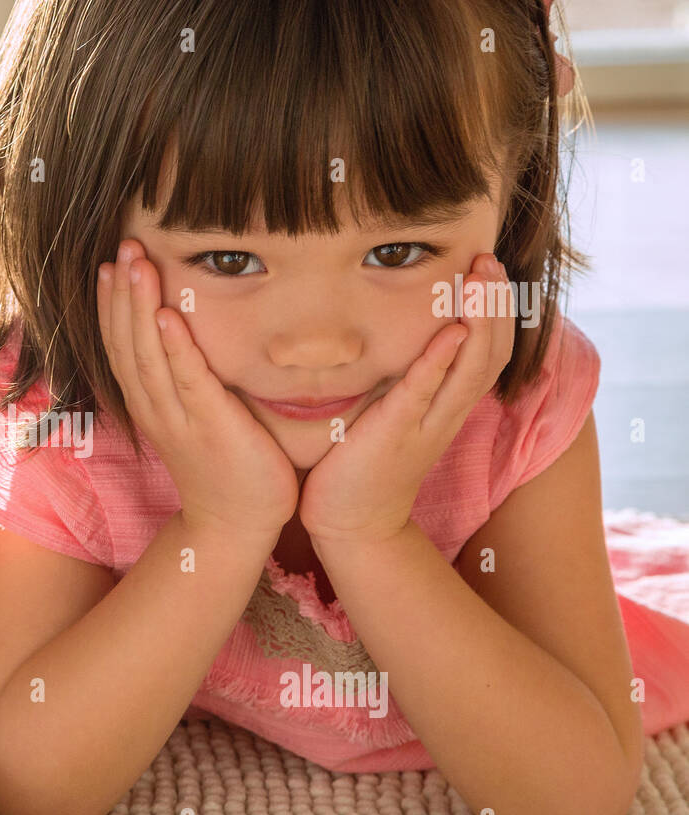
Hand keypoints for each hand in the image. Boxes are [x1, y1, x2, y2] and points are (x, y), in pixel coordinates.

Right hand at [97, 239, 298, 540]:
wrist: (235, 525)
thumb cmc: (224, 465)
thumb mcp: (194, 416)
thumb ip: (187, 378)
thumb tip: (187, 335)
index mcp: (149, 402)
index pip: (121, 344)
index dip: (112, 303)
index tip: (109, 263)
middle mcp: (154, 407)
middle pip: (127, 341)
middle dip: (121, 292)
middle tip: (120, 246)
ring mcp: (178, 417)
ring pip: (147, 354)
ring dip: (138, 305)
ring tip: (134, 263)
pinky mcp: (210, 426)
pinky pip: (186, 380)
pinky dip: (173, 347)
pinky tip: (164, 315)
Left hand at [298, 252, 515, 546]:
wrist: (351, 524)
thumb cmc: (363, 463)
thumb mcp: (392, 413)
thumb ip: (404, 380)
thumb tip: (405, 337)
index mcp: (446, 405)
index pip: (488, 350)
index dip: (496, 310)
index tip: (488, 268)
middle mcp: (446, 413)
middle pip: (492, 352)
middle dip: (496, 303)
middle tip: (489, 259)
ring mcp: (425, 425)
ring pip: (472, 368)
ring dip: (481, 321)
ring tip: (480, 278)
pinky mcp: (395, 434)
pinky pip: (424, 393)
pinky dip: (440, 362)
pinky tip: (452, 332)